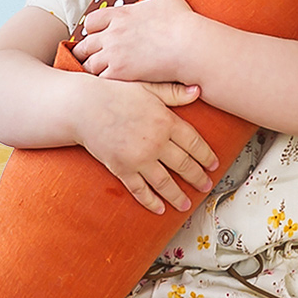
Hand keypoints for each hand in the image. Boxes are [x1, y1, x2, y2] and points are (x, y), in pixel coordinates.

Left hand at [75, 0, 201, 82]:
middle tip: (94, 59)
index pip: (91, 22)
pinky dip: (102, 83)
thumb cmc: (181, 22)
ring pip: (89, 64)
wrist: (191, 46)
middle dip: (88, 52)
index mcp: (119, 14)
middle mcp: (112, 33)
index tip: (100, 37)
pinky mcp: (120, 73)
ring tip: (101, 74)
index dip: (93, 30)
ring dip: (94, 69)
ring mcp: (114, 53)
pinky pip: (99, 80)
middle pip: (85, 45)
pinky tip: (109, 86)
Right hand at [77, 77, 218, 214]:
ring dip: (177, 196)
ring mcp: (139, 158)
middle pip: (184, 165)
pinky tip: (160, 209)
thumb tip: (198, 90)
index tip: (214, 165)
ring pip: (165, 182)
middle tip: (206, 186)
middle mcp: (156, 142)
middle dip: (197, 178)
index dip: (206, 156)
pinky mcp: (122, 169)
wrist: (83, 107)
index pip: (194, 143)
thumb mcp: (148, 88)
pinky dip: (151, 202)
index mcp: (165, 121)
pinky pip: (140, 190)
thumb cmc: (115, 93)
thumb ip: (174, 92)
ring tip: (186, 204)